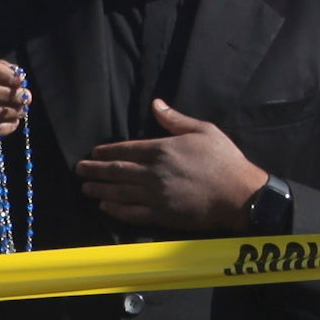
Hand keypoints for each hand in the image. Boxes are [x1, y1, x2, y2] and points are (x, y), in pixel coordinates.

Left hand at [76, 100, 268, 233]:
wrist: (240, 194)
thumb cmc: (224, 159)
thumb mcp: (203, 130)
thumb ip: (175, 119)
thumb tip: (156, 104)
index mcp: (162, 149)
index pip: (126, 149)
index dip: (107, 152)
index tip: (93, 152)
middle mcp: (154, 172)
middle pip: (117, 171)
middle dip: (95, 170)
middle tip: (78, 170)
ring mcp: (157, 195)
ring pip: (120, 192)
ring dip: (100, 189)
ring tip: (85, 188)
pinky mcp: (163, 215)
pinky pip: (133, 213)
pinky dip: (116, 210)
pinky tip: (105, 206)